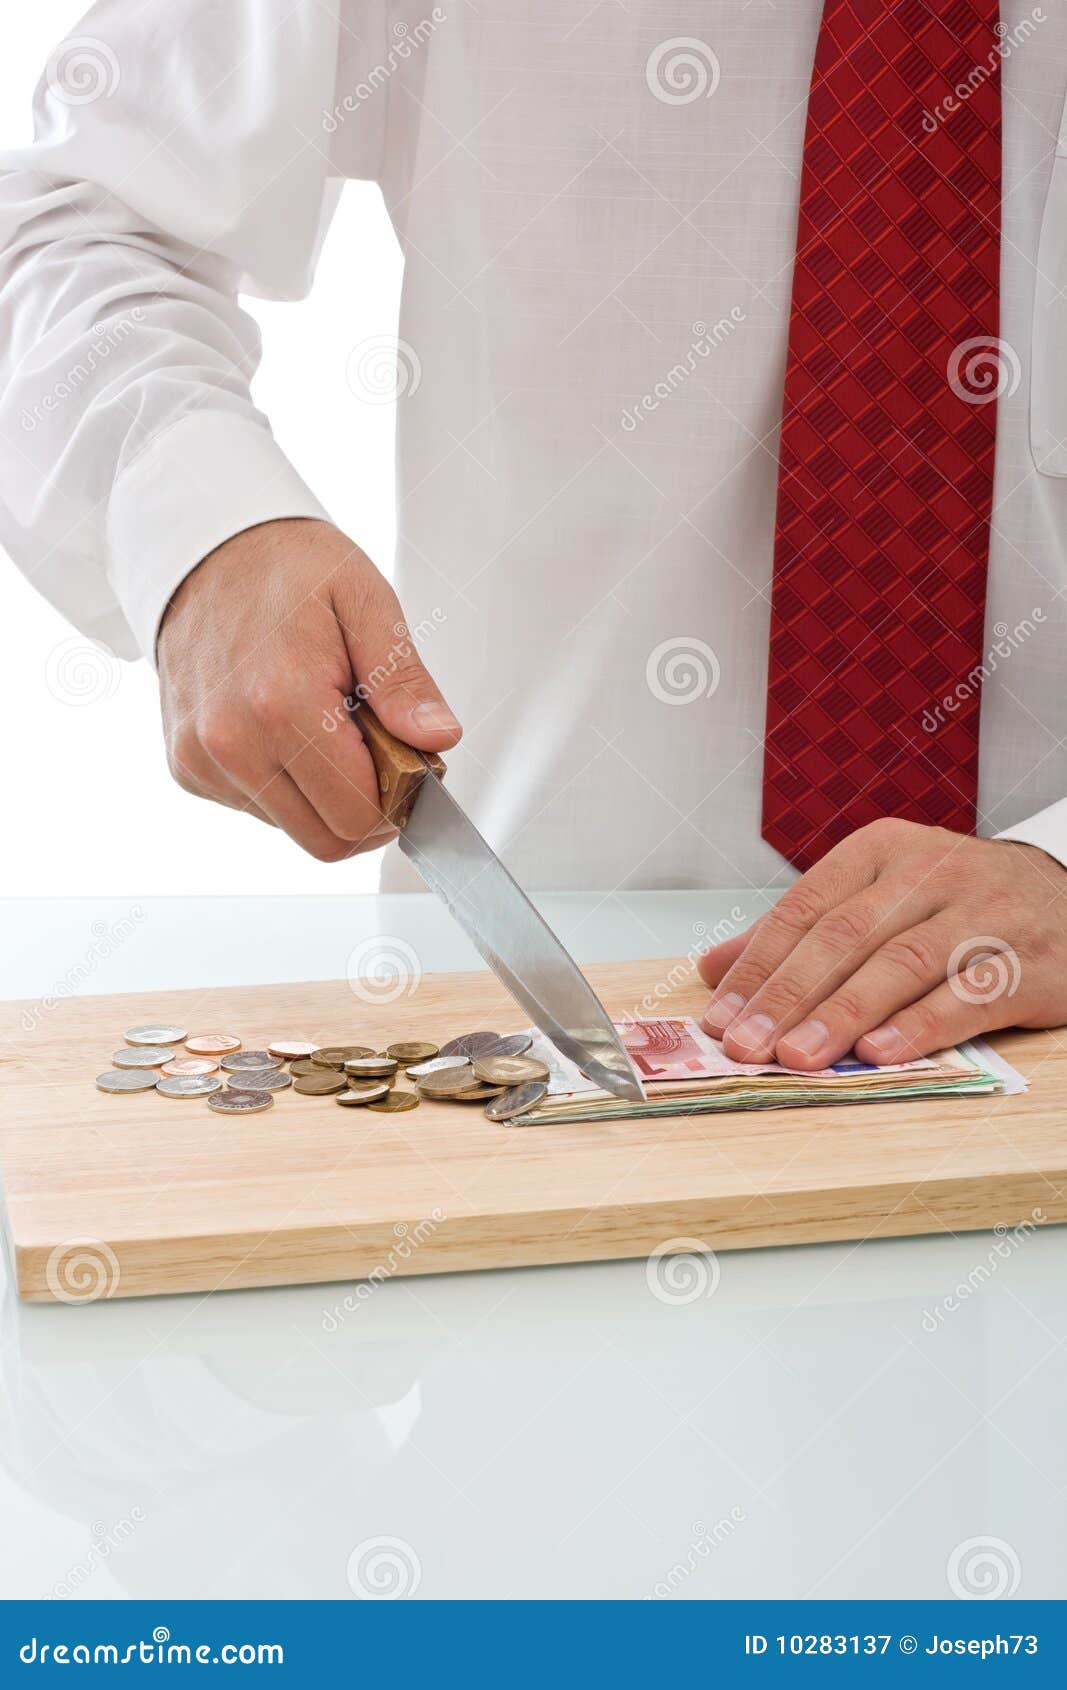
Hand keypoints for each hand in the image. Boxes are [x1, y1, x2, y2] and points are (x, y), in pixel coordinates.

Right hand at [157, 518, 460, 859]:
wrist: (204, 548)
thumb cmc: (288, 569)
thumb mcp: (365, 602)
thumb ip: (403, 681)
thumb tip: (439, 738)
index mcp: (282, 705)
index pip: (359, 815)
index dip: (400, 801)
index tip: (410, 760)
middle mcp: (231, 743)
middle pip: (327, 840)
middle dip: (367, 809)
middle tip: (378, 751)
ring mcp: (201, 760)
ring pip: (293, 829)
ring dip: (324, 796)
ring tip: (327, 726)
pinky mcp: (187, 767)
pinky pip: (256, 808)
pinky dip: (286, 785)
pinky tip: (288, 731)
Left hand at [698, 819, 1066, 1068]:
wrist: (1065, 898)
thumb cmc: (956, 902)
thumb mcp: (879, 894)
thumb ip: (800, 931)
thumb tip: (713, 967)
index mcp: (881, 850)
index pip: (805, 908)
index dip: (758, 965)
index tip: (721, 1016)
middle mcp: (930, 872)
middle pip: (845, 936)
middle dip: (789, 995)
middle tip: (748, 1045)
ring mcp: (982, 914)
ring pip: (902, 963)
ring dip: (844, 1014)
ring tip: (799, 1055)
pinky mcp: (1028, 962)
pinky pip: (968, 994)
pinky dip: (922, 1026)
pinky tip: (882, 1052)